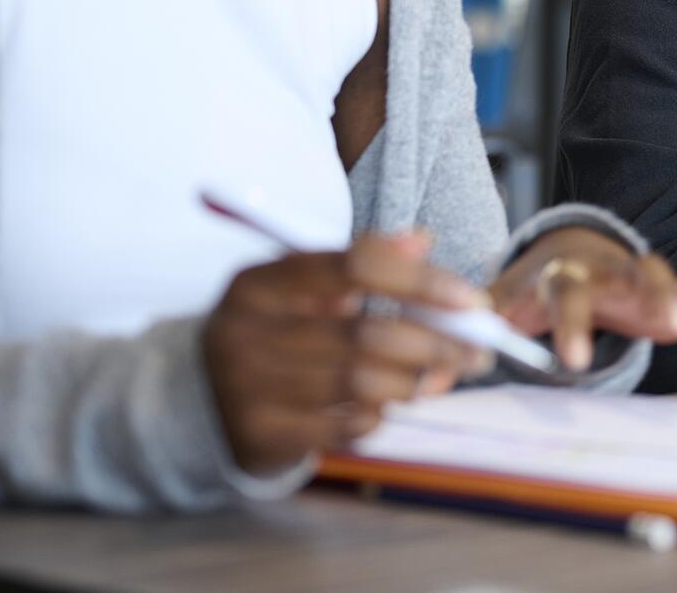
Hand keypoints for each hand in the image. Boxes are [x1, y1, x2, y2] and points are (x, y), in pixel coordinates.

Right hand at [203, 233, 492, 476]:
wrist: (196, 399)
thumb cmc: (273, 330)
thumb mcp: (301, 286)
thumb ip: (363, 262)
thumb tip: (423, 240)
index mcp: (259, 281)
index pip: (355, 267)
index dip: (421, 281)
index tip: (471, 300)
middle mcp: (246, 332)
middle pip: (365, 335)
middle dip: (436, 343)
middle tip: (479, 350)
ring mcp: (249, 388)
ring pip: (361, 385)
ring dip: (416, 380)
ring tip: (442, 375)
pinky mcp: (261, 436)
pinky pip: (346, 426)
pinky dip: (381, 414)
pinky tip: (388, 403)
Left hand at [489, 227, 676, 382]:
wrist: (571, 252)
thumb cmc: (533, 285)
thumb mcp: (501, 303)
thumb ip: (473, 337)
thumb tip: (428, 386)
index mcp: (565, 273)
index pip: (568, 293)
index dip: (571, 324)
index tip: (572, 364)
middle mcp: (613, 270)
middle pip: (636, 277)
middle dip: (656, 297)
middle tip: (670, 324)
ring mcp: (648, 282)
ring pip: (676, 289)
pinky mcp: (673, 301)